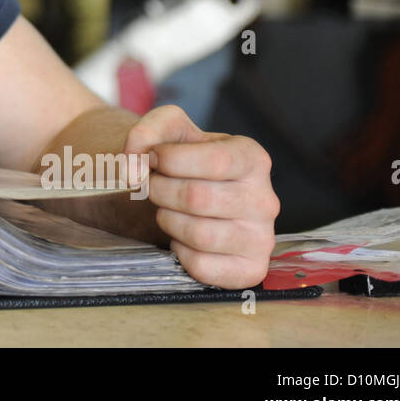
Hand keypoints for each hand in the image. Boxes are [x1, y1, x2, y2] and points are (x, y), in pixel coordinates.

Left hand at [125, 105, 279, 288]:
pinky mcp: (250, 270)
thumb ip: (146, 132)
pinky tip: (182, 238)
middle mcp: (264, 199)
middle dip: (160, 190)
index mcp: (251, 158)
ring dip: (167, 220)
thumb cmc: (180, 163)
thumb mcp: (166, 131)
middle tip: (154, 187)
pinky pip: (201, 266)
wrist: (184, 197)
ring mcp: (261, 238)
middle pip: (198, 198)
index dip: (171, 160)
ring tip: (168, 210)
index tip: (152, 158)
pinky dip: (180, 253)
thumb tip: (135, 166)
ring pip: (199, 234)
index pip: (215, 161)